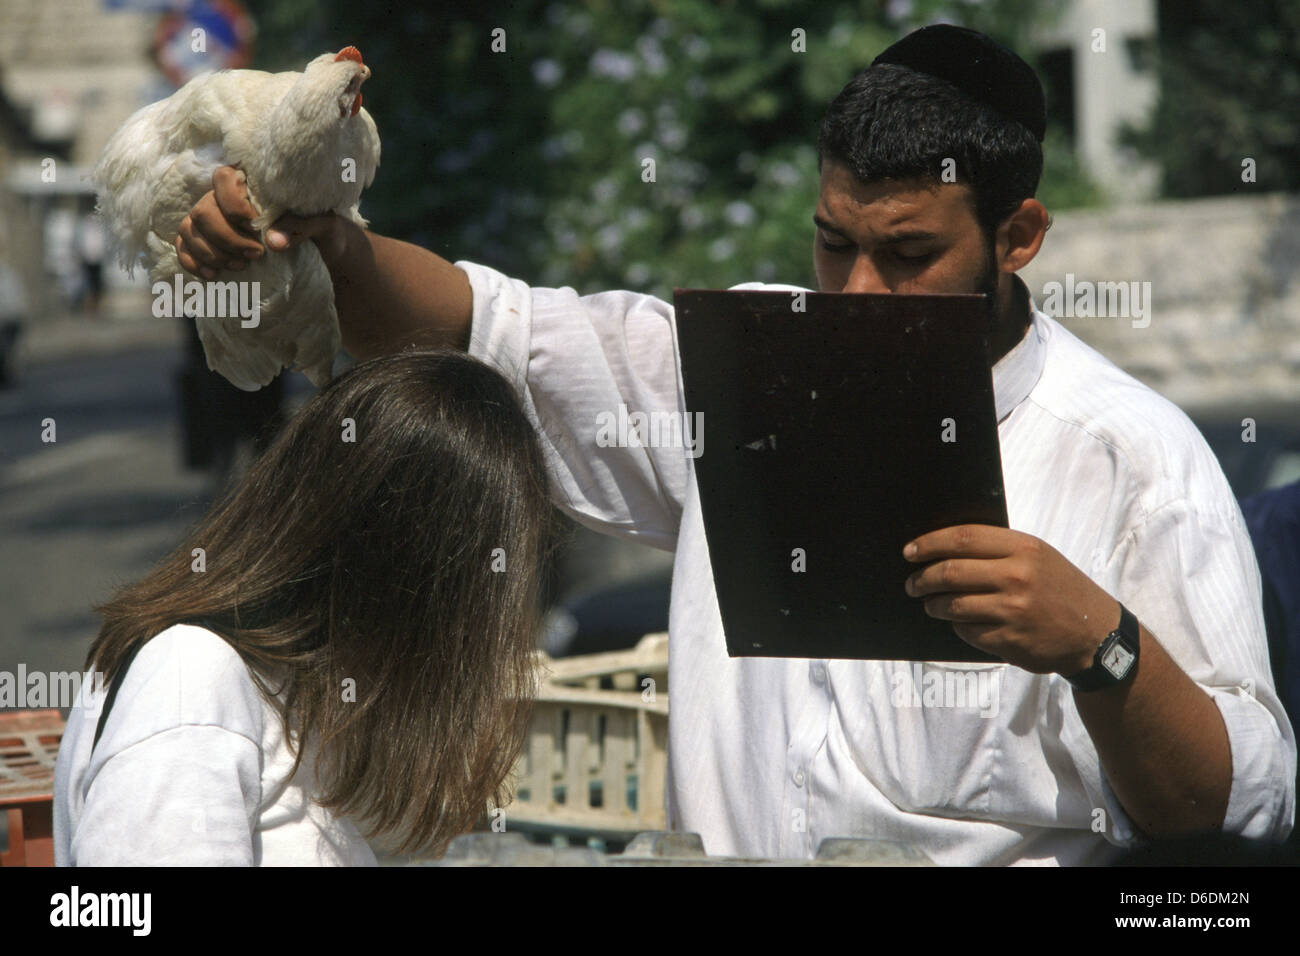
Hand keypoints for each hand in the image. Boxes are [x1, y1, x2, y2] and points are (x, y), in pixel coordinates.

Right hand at [175, 166, 343, 278]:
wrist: (321, 250)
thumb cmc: (320, 230)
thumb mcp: (323, 225)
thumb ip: (301, 227)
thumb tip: (273, 240)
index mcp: (250, 183)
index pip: (222, 178)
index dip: (233, 205)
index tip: (254, 227)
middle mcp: (224, 198)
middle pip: (202, 211)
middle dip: (226, 239)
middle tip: (255, 255)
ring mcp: (212, 220)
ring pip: (189, 229)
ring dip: (211, 253)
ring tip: (240, 266)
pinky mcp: (206, 240)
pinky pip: (183, 245)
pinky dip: (192, 262)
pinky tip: (212, 276)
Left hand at [902, 525, 1118, 675]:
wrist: (1096, 634)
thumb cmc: (1061, 589)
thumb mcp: (1039, 557)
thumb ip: (998, 550)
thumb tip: (944, 548)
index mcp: (1023, 548)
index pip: (962, 538)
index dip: (929, 543)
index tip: (909, 551)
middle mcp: (1016, 577)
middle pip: (950, 572)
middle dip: (922, 579)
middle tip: (912, 583)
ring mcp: (1012, 610)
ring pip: (952, 605)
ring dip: (933, 605)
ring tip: (930, 604)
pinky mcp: (1008, 639)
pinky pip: (967, 631)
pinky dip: (957, 626)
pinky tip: (960, 622)